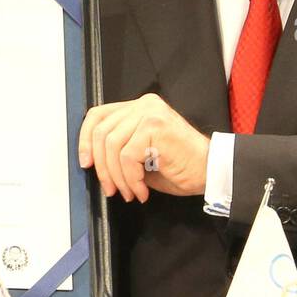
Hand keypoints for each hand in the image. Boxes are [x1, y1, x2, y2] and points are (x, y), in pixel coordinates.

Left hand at [78, 93, 209, 201]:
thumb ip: (119, 149)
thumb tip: (91, 160)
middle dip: (102, 167)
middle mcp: (144, 105)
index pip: (98, 115)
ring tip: (129, 192)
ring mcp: (150, 113)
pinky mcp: (155, 127)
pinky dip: (131, 179)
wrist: (211, 172)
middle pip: (101, 132)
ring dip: (117, 176)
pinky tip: (141, 191)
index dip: (85, 139)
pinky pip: (127, 156)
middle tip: (111, 188)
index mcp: (139, 107)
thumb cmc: (180, 166)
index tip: (85, 163)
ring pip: (112, 146)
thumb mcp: (141, 155)